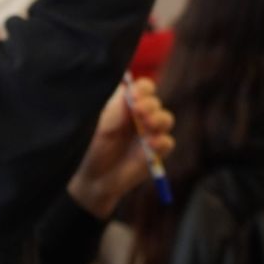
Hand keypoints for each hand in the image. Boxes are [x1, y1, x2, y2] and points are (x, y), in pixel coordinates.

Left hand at [68, 78, 173, 218]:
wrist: (96, 176)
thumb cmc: (96, 146)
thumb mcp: (103, 124)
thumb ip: (117, 107)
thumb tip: (129, 87)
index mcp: (129, 105)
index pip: (144, 89)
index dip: (143, 89)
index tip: (134, 94)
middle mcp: (143, 117)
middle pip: (155, 103)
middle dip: (149, 104)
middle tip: (138, 110)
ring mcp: (152, 134)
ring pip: (166, 119)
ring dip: (159, 119)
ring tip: (148, 123)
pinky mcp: (157, 153)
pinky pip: (167, 143)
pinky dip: (161, 141)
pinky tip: (150, 144)